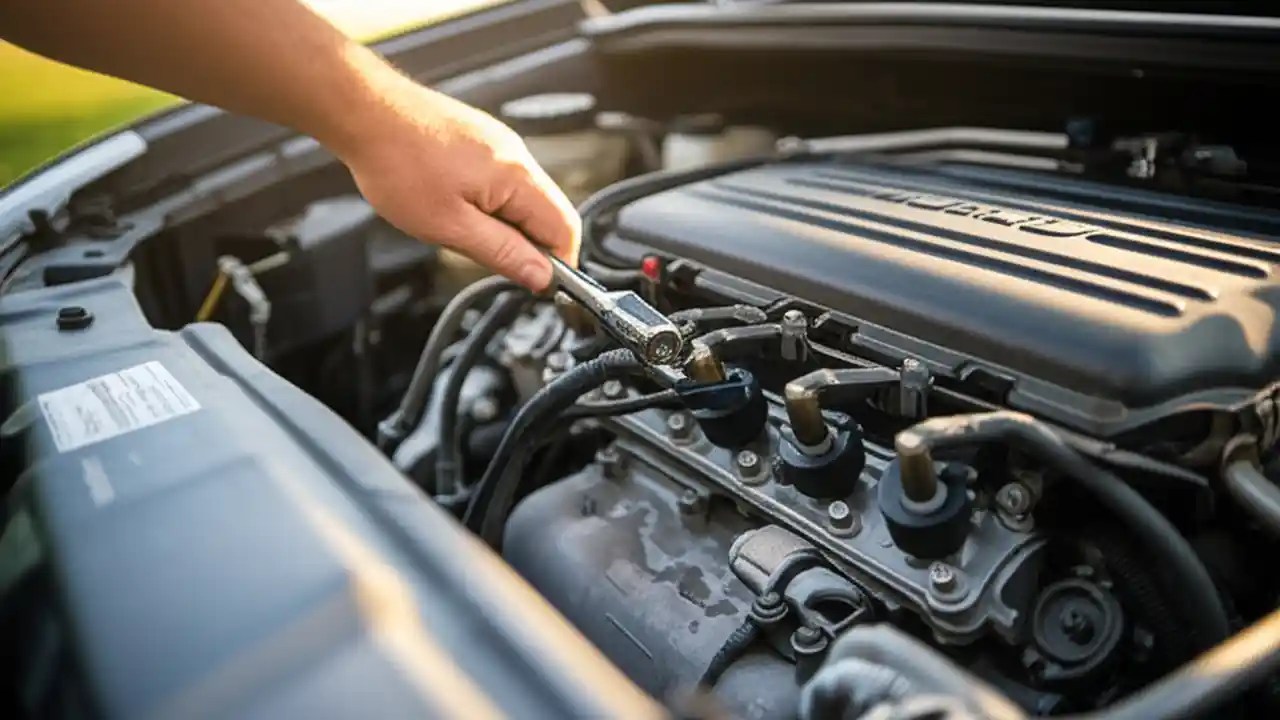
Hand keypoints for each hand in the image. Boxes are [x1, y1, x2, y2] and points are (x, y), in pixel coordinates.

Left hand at [335, 80, 579, 290]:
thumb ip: (503, 253)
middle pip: (549, 214)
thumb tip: (541, 275)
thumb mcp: (450, 226)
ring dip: (506, 225)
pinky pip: (503, 182)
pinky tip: (455, 207)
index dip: (559, 263)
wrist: (365, 112)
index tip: (538, 284)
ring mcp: (500, 144)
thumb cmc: (398, 164)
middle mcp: (517, 155)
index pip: (566, 229)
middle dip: (529, 245)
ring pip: (524, 199)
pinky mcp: (481, 141)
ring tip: (463, 230)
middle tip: (490, 261)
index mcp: (518, 177)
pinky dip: (491, 205)